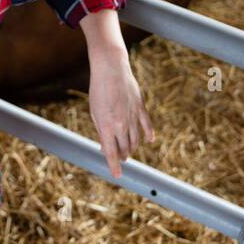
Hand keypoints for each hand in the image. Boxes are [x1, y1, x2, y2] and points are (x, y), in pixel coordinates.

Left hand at [87, 48, 154, 177]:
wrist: (111, 68)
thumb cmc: (98, 90)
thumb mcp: (95, 112)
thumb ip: (101, 131)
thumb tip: (106, 147)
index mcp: (106, 126)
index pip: (111, 152)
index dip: (114, 165)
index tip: (117, 175)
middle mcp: (121, 124)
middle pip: (124, 148)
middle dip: (122, 155)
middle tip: (120, 158)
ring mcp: (132, 116)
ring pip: (135, 139)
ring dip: (132, 147)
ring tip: (129, 152)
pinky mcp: (140, 107)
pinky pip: (147, 125)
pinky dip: (148, 134)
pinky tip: (149, 141)